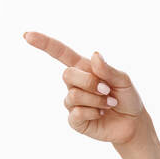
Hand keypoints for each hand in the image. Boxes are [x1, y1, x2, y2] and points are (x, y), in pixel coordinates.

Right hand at [23, 30, 149, 144]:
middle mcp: (74, 84)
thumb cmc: (126, 97)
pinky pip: (76, 113)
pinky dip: (93, 113)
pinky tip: (101, 114)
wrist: (132, 123)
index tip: (27, 35)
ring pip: (73, 95)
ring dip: (96, 100)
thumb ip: (108, 69)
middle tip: (106, 90)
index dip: (44, 43)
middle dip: (89, 82)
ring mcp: (72, 103)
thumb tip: (94, 55)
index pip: (60, 53)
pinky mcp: (74, 120)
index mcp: (84, 68)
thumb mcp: (123, 80)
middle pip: (67, 74)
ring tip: (109, 103)